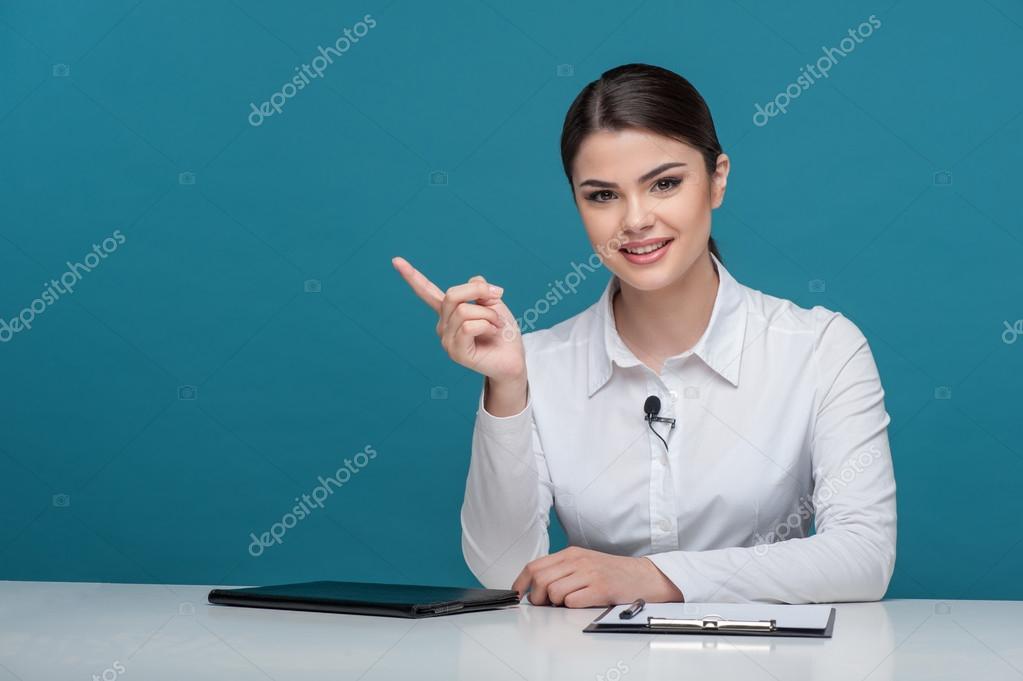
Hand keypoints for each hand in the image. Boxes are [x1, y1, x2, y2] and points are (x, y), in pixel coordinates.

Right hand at [391, 256, 525, 384]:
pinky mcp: (455, 352)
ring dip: (488, 313)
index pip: (427, 292)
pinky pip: (469, 327)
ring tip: (496, 324)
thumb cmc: (502, 331)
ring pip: (464, 310)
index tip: (396, 260)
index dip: (412, 276)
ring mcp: (447, 339)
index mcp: (449, 311)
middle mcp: (443, 324)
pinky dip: (487, 325)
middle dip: (479, 292)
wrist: (514, 358)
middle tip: (498, 298)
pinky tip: (493, 332)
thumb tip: (477, 284)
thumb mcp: (492, 301)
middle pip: (452, 295)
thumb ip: (479, 289)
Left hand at [511, 546, 683, 607]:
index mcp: (571, 553)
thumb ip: (561, 570)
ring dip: (555, 603)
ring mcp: (589, 573)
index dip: (521, 583)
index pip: (534, 566)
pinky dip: (571, 607)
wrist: (643, 576)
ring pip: (553, 592)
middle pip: (540, 580)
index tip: (518, 594)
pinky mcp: (600, 588)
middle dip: (537, 597)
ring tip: (568, 603)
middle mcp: (577, 561)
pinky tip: (581, 603)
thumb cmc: (612, 572)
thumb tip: (535, 587)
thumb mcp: (584, 563)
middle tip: (545, 604)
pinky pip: (572, 602)